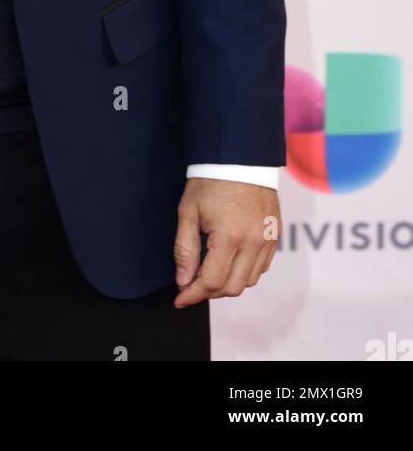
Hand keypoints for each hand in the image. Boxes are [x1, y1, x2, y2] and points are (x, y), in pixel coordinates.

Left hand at [172, 178, 280, 307]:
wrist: (239, 156)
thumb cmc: (210, 181)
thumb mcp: (188, 212)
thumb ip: (185, 249)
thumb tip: (183, 281)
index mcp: (230, 237)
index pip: (211, 282)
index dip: (193, 294)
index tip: (179, 299)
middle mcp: (254, 242)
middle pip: (232, 287)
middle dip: (209, 292)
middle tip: (191, 285)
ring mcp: (268, 240)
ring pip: (249, 281)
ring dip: (228, 283)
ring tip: (208, 273)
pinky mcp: (276, 235)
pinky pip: (262, 267)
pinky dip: (245, 272)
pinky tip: (229, 262)